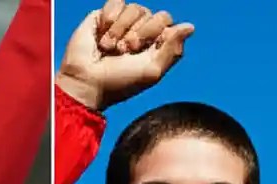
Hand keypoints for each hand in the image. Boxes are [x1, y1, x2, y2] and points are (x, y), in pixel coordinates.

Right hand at [57, 0, 193, 111]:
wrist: (86, 81)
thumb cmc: (119, 82)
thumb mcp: (152, 71)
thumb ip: (172, 49)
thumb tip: (190, 26)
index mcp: (155, 44)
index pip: (166, 22)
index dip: (156, 32)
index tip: (140, 50)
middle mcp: (140, 31)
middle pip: (153, 14)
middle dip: (140, 33)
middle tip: (125, 50)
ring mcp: (122, 23)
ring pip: (135, 8)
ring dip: (122, 30)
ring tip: (110, 48)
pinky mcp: (104, 16)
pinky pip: (117, 2)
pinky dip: (111, 18)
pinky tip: (102, 35)